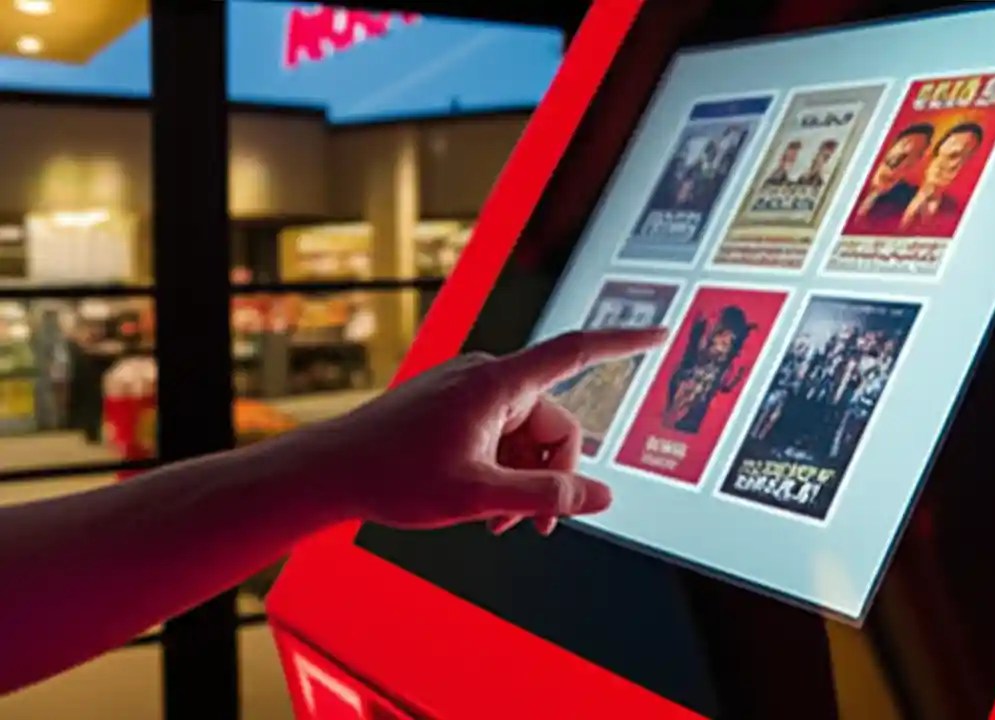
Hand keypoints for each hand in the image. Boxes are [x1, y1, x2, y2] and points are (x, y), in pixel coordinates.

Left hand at [308, 328, 666, 535]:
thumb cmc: (395, 478)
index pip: (575, 352)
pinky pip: (499, 432)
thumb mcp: (479, 496)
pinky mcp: (453, 405)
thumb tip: (603, 497)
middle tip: (534, 526)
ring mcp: (467, 389)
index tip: (661, 333)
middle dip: (551, 473)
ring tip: (497, 523)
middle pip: (552, 420)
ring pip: (525, 432)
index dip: (624, 343)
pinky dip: (501, 467)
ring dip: (523, 477)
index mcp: (497, 383)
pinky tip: (481, 505)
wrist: (330, 472)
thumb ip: (546, 495)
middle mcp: (486, 376)